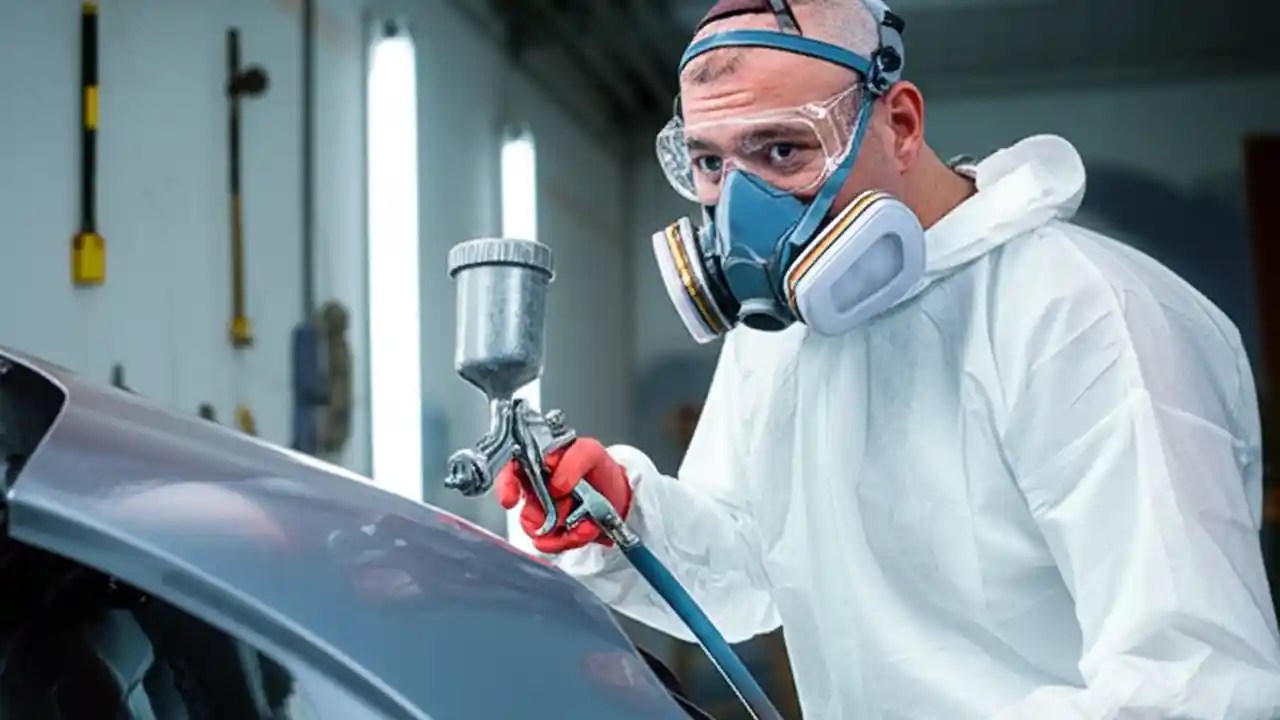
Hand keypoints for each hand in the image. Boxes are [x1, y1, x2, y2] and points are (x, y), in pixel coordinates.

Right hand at [496, 438, 631, 553]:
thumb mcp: (590, 452)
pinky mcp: (555, 535)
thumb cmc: (598, 469)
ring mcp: (544, 515)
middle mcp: (536, 490)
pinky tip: (587, 528)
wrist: (618, 495)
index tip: (511, 499)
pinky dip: (573, 539)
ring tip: (586, 520)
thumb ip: (573, 459)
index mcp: (537, 464)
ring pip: (538, 532)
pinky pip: (552, 545)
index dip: (505, 486)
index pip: (509, 472)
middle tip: (569, 504)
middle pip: (525, 510)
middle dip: (547, 514)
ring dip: (564, 530)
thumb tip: (556, 482)